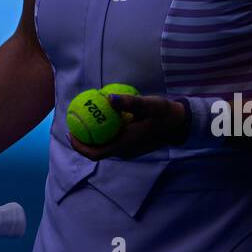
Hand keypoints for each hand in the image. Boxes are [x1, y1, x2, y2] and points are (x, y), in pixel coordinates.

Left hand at [67, 93, 189, 160]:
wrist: (181, 124)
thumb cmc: (165, 114)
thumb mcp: (149, 105)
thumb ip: (130, 102)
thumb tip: (109, 98)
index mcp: (125, 145)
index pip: (96, 153)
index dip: (80, 146)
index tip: (70, 133)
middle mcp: (125, 151)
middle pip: (97, 151)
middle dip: (82, 140)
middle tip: (73, 124)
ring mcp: (129, 150)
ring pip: (105, 147)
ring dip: (93, 138)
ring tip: (84, 120)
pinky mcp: (133, 145)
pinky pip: (112, 142)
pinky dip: (103, 134)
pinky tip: (102, 120)